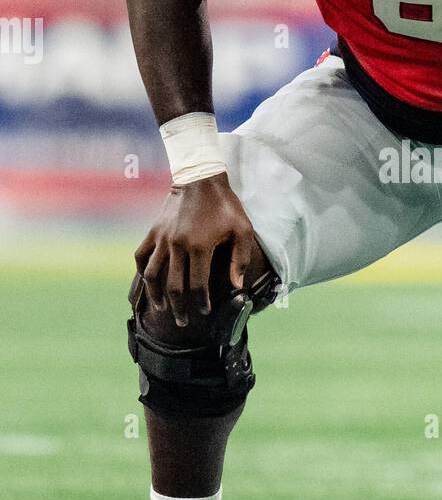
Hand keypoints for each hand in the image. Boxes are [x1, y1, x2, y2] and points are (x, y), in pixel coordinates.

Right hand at [134, 172, 254, 325]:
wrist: (201, 178)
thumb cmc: (225, 205)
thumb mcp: (242, 229)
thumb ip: (240, 259)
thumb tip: (238, 286)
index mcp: (199, 246)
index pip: (198, 285)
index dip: (201, 303)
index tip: (205, 313)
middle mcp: (177, 245)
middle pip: (174, 285)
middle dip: (179, 307)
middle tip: (183, 322)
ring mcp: (162, 238)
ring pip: (153, 275)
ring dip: (156, 295)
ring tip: (162, 309)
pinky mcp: (154, 231)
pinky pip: (142, 256)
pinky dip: (143, 272)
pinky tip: (148, 283)